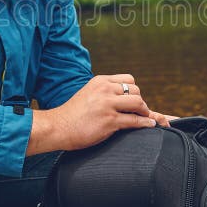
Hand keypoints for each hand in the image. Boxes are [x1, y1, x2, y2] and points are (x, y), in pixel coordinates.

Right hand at [27, 74, 159, 154]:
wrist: (57, 127)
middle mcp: (104, 90)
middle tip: (139, 112)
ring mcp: (107, 105)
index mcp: (100, 81)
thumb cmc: (72, 115)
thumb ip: (104, 92)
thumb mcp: (88, 94)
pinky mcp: (109, 121)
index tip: (133, 101)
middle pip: (136, 91)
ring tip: (144, 118)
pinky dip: (145, 123)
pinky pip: (134, 120)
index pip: (129, 80)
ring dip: (144, 112)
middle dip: (140, 102)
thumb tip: (122, 97)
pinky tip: (149, 125)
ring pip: (138, 103)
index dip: (134, 91)